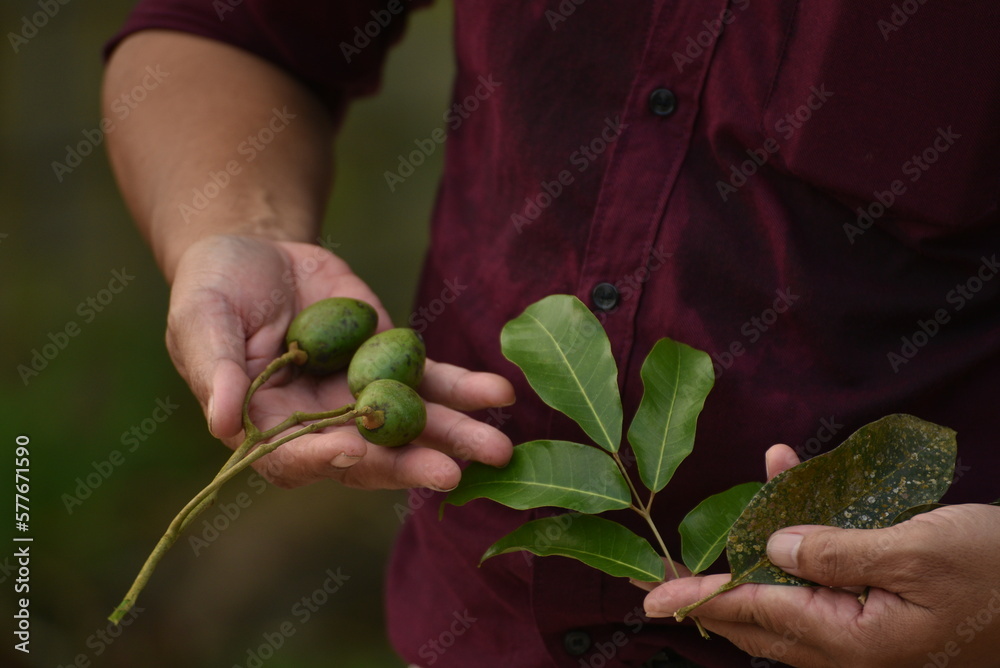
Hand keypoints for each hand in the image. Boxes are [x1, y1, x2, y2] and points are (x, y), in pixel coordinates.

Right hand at [166, 234, 514, 490]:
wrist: (261, 253)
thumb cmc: (213, 289)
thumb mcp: (201, 321)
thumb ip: (216, 370)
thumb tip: (224, 423)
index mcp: (266, 427)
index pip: (294, 458)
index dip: (323, 459)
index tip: (355, 452)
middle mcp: (321, 424)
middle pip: (368, 454)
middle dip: (410, 464)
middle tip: (452, 473)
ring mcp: (362, 397)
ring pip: (412, 425)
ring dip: (455, 436)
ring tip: (499, 447)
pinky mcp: (392, 365)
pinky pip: (433, 382)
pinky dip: (465, 389)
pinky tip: (499, 393)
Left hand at [641, 445, 999, 666]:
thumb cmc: (998, 573)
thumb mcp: (916, 553)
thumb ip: (836, 553)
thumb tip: (772, 550)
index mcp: (852, 639)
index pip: (756, 614)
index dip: (700, 598)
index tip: (650, 599)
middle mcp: (849, 646)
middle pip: (759, 619)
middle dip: (708, 597)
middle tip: (656, 583)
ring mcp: (865, 635)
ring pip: (786, 600)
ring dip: (751, 562)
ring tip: (714, 537)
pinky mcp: (880, 617)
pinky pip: (820, 586)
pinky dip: (796, 545)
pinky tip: (791, 493)